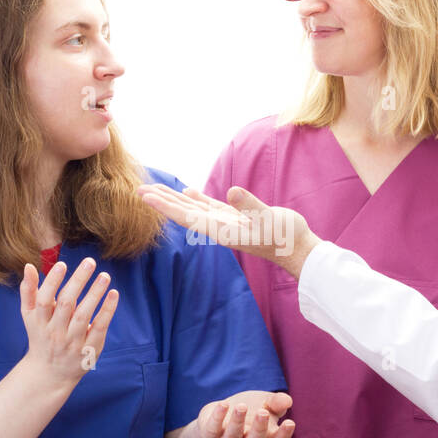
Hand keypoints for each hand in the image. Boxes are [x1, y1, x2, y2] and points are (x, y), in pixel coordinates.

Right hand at [19, 257, 118, 386]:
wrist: (50, 373)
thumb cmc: (40, 336)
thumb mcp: (30, 316)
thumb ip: (29, 291)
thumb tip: (29, 266)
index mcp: (39, 322)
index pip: (44, 300)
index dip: (52, 282)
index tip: (62, 264)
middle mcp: (55, 332)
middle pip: (66, 305)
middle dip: (78, 282)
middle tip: (90, 262)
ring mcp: (73, 342)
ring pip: (84, 316)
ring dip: (95, 294)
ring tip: (104, 275)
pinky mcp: (89, 349)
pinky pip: (99, 328)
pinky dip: (107, 311)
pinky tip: (113, 294)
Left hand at [137, 184, 320, 278]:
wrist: (299, 249)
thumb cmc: (285, 237)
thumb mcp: (268, 219)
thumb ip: (250, 206)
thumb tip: (231, 191)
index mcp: (221, 230)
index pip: (186, 216)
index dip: (165, 206)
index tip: (145, 197)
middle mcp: (219, 228)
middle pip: (183, 213)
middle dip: (161, 202)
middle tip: (138, 189)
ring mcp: (226, 223)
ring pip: (194, 209)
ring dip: (174, 199)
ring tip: (155, 189)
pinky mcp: (236, 218)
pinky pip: (210, 207)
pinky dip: (197, 199)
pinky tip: (188, 191)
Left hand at [197, 391, 295, 437]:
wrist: (222, 412)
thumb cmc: (250, 408)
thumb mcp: (265, 401)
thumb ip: (277, 402)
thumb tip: (288, 401)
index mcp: (264, 435)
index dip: (284, 434)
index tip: (290, 422)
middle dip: (259, 427)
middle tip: (263, 413)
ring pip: (234, 435)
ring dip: (238, 421)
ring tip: (242, 406)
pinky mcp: (211, 433)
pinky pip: (213, 428)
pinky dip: (218, 417)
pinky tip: (223, 404)